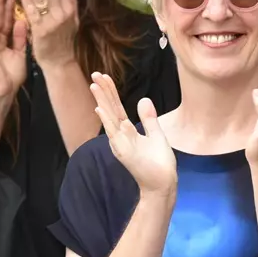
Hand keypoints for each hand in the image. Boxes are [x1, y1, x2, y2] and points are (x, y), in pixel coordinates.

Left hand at [22, 0, 78, 68]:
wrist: (59, 62)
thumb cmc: (64, 41)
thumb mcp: (73, 21)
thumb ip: (72, 3)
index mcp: (70, 10)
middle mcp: (63, 14)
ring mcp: (53, 22)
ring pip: (43, 0)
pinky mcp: (41, 31)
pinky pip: (33, 14)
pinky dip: (28, 3)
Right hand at [91, 72, 176, 196]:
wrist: (163, 183)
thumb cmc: (159, 163)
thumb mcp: (156, 134)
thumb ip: (149, 118)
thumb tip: (143, 99)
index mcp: (127, 130)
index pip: (116, 106)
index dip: (110, 91)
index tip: (104, 76)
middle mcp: (120, 134)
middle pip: (110, 108)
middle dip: (103, 91)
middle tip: (95, 73)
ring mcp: (120, 143)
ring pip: (109, 117)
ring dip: (101, 101)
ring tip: (94, 85)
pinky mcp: (123, 151)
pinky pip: (113, 133)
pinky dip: (106, 120)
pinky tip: (100, 109)